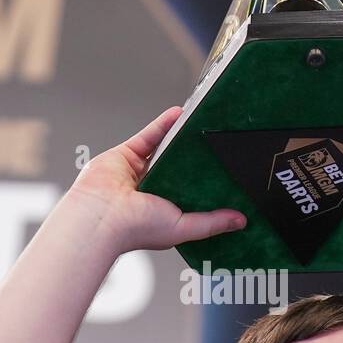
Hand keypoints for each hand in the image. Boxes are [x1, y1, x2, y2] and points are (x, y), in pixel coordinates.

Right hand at [67, 106, 245, 253]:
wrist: (101, 216)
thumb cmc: (135, 228)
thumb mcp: (184, 227)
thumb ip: (211, 223)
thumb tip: (240, 221)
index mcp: (163, 212)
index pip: (189, 196)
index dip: (204, 187)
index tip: (225, 177)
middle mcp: (151, 192)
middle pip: (178, 170)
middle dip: (194, 159)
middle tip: (216, 147)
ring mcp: (138, 172)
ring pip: (164, 150)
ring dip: (181, 138)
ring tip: (202, 126)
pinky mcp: (127, 154)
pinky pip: (149, 136)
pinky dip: (164, 124)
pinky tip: (180, 114)